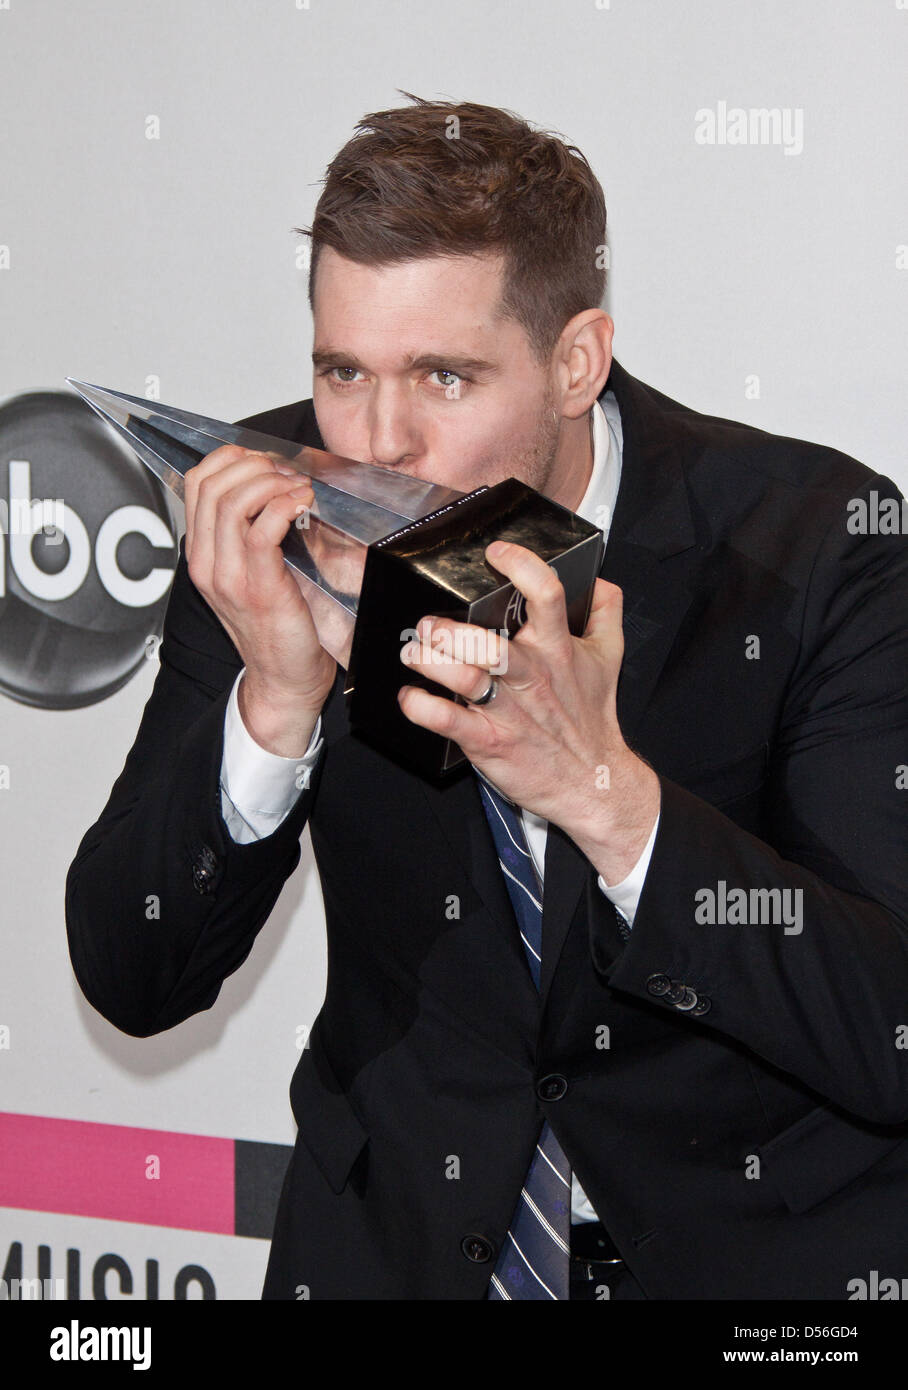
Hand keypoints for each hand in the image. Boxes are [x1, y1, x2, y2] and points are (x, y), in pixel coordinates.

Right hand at [184, 445, 336, 754]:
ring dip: (272, 482)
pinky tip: (303, 504)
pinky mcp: (259, 587)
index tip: (266, 462)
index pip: (198, 483)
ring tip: (298, 488)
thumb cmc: (277, 625)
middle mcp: (208, 563)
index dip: (232, 459)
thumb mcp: (254, 571)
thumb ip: (251, 532)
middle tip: (287, 473)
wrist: (284, 679)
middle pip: (213, 484)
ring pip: (233, 502)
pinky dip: (284, 505)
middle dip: (255, 465)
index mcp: (203, 554)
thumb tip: (273, 486)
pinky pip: (262, 529)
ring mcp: (230, 576)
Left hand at [397, 540, 659, 882]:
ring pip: (466, 679)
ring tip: (413, 651)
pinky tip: (409, 697)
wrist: (592, 782)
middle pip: (491, 643)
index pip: (546, 595)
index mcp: (558, 648)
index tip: (497, 553)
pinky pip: (449, 723)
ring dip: (431, 663)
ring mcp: (508, 711)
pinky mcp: (489, 742)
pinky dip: (422, 709)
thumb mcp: (610, 657)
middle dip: (452, 630)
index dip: (521, 566)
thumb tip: (597, 579)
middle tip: (429, 622)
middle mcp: (531, 676)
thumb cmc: (591, 718)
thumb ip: (605, 610)